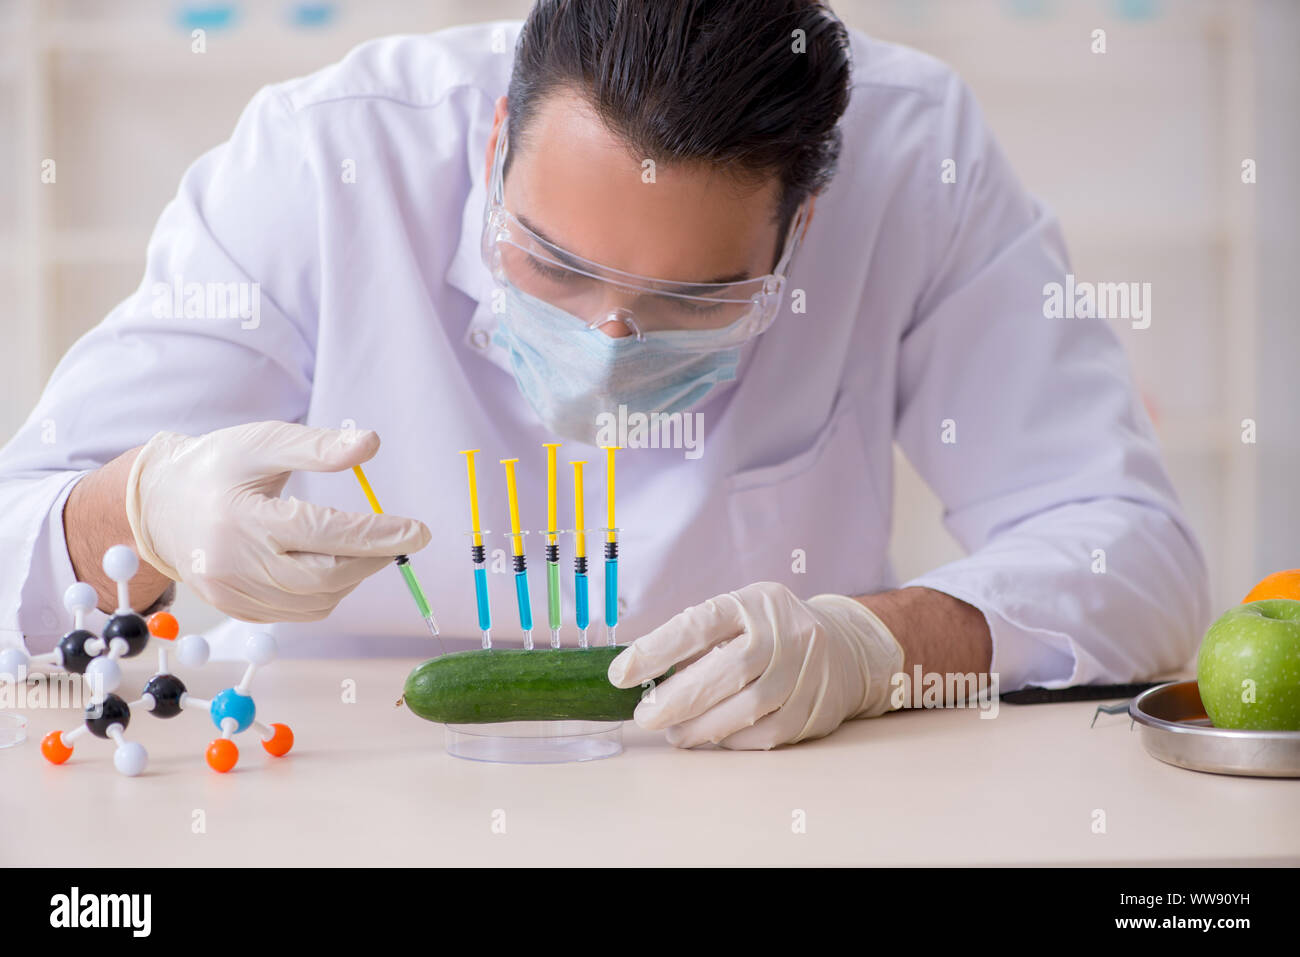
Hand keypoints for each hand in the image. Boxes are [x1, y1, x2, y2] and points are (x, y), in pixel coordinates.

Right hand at [124, 421, 429, 622]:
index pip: (322, 533)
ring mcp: (232, 595)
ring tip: (367, 547)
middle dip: (372, 559)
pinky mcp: (236, 611)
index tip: (419, 532)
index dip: (376, 534)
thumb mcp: (261, 442)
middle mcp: (233, 566)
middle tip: (402, 539)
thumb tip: (370, 444)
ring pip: (316, 601)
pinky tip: (334, 565)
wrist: (158, 506)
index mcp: (241, 520)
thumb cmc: (216, 466)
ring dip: (353, 577)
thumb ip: (316, 445)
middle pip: (324, 577)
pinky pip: (298, 612)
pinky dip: (327, 592)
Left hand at [608, 581, 903, 748]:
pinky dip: (730, 740)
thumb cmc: (770, 632)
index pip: (699, 624)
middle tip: (645, 716)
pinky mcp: (811, 710)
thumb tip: (639, 673)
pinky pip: (763, 734)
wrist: (845, 648)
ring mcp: (802, 673)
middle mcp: (783, 634)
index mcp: (752, 604)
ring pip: (745, 709)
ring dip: (700, 727)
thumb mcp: (738, 615)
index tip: (622, 673)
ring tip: (674, 733)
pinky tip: (711, 737)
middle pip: (725, 670)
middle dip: (677, 699)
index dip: (657, 649)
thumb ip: (697, 638)